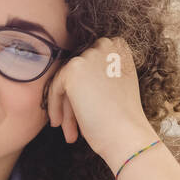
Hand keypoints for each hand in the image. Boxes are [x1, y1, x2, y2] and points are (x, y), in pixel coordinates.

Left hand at [44, 36, 155, 171]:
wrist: (125, 133)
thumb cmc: (122, 119)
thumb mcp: (114, 87)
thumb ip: (98, 75)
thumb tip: (72, 78)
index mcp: (120, 48)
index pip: (91, 66)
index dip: (86, 90)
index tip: (85, 111)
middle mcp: (107, 45)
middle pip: (78, 73)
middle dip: (73, 101)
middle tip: (73, 127)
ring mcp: (90, 55)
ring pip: (66, 81)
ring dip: (66, 108)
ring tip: (68, 131)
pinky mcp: (74, 68)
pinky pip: (55, 86)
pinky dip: (54, 106)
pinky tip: (59, 124)